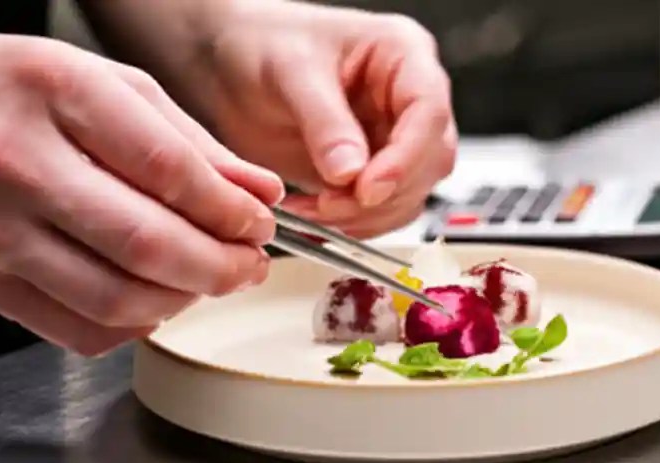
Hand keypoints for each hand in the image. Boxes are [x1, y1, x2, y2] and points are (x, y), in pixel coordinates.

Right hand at [0, 31, 283, 354]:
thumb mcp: (110, 84)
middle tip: (247, 264)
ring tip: (209, 280)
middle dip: (219, 266)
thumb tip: (259, 193)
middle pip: (145, 245)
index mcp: (56, 93)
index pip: (167, 170)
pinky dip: (136, 324)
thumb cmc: (15, 92)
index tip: (257, 222)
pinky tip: (154, 298)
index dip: (229, 210)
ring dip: (185, 300)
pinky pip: (81, 331)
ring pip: (117, 299)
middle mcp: (15, 163)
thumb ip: (192, 142)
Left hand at [187, 1, 456, 237]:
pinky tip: (316, 215)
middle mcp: (408, 99)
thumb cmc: (262, 42)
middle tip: (332, 205)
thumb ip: (324, 122)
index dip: (406, 157)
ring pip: (412, 193)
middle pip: (429, 160)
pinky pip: (384, 210)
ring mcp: (394, 137)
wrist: (230, 64)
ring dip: (368, 215)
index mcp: (403, 55)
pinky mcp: (373, 170)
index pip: (428, 112)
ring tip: (315, 211)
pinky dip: (355, 223)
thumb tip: (350, 173)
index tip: (367, 189)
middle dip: (383, 194)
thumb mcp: (290, 71)